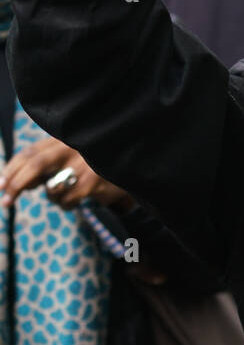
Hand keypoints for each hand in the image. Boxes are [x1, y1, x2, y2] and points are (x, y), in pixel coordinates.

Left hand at [0, 136, 134, 211]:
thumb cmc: (92, 164)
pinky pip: (67, 200)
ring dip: (51, 198)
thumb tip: (14, 181)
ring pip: (52, 188)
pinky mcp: (93, 180)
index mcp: (62, 139)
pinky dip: (66, 205)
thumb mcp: (68, 157)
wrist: (129, 166)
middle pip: (35, 165)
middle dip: (16, 184)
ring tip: (62, 196)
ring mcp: (83, 163)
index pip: (29, 152)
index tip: (0, 185)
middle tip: (6, 201)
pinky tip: (75, 201)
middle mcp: (71, 147)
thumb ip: (44, 164)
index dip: (11, 169)